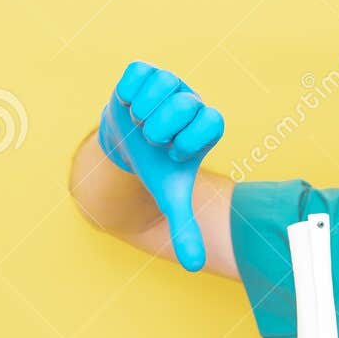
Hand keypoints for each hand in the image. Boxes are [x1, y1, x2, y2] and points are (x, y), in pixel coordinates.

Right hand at [98, 60, 223, 270]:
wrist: (127, 145)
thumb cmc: (155, 167)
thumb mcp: (169, 197)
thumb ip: (184, 227)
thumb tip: (195, 266)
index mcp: (207, 126)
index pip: (212, 123)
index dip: (186, 143)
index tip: (172, 155)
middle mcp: (193, 101)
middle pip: (184, 104)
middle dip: (159, 130)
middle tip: (153, 139)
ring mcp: (170, 83)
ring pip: (161, 85)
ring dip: (142, 113)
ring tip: (141, 124)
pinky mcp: (146, 71)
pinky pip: (137, 73)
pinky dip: (127, 93)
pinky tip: (128, 106)